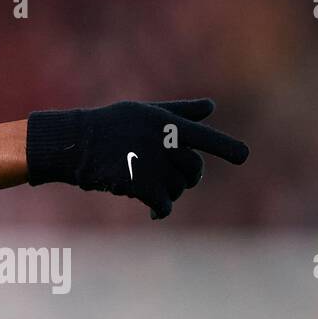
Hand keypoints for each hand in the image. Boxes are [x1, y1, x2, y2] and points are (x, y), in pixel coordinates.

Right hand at [26, 98, 248, 219]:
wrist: (73, 144)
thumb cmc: (109, 126)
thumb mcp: (143, 112)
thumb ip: (180, 112)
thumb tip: (212, 106)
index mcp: (165, 123)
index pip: (203, 136)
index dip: (226, 147)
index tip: (243, 156)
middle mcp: (161, 142)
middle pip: (194, 169)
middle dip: (189, 177)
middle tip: (179, 181)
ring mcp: (151, 164)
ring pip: (178, 188)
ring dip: (170, 192)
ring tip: (153, 188)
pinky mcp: (139, 184)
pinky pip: (163, 204)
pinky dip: (161, 210)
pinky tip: (155, 212)